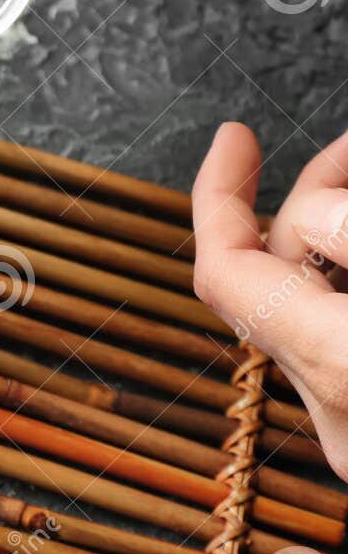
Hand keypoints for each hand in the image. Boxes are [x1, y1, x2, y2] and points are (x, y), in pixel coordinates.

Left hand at [192, 123, 347, 477]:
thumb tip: (313, 212)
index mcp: (339, 366)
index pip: (224, 269)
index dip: (218, 194)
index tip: (234, 137)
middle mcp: (334, 417)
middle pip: (277, 280)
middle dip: (317, 197)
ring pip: (316, 309)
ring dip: (340, 241)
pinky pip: (339, 341)